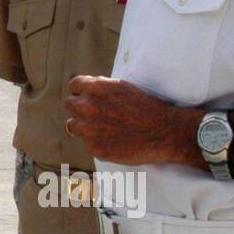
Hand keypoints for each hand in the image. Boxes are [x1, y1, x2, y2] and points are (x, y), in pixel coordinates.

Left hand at [63, 76, 202, 167]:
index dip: (80, 91)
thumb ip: (101, 89)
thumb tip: (87, 91)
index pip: (74, 85)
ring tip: (100, 129)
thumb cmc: (148, 108)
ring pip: (72, 126)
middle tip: (92, 114)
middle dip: (78, 108)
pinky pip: (88, 143)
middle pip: (69, 104)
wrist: (164, 132)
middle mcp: (88, 107)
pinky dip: (97, 143)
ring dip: (83, 126)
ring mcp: (89, 128)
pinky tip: (114, 141)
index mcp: (96, 88)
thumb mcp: (123, 87)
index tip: (85, 97)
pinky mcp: (94, 147)